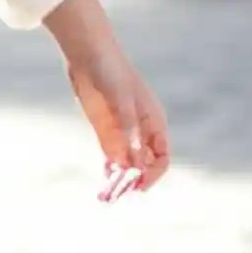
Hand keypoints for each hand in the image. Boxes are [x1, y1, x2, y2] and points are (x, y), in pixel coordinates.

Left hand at [42, 0, 170, 201]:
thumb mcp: (122, 105)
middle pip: (143, 165)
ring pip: (126, 165)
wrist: (90, 56)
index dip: (153, 175)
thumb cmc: (112, 75)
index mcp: (154, 123)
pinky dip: (109, 171)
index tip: (138, 186)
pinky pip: (111, 158)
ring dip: (119, 181)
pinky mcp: (105, 131)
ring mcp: (123, 132)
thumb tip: (135, 164)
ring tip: (107, 196)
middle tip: (118, 195)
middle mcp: (141, 132)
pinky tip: (103, 182)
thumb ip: (128, 134)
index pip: (161, 158)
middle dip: (134, 182)